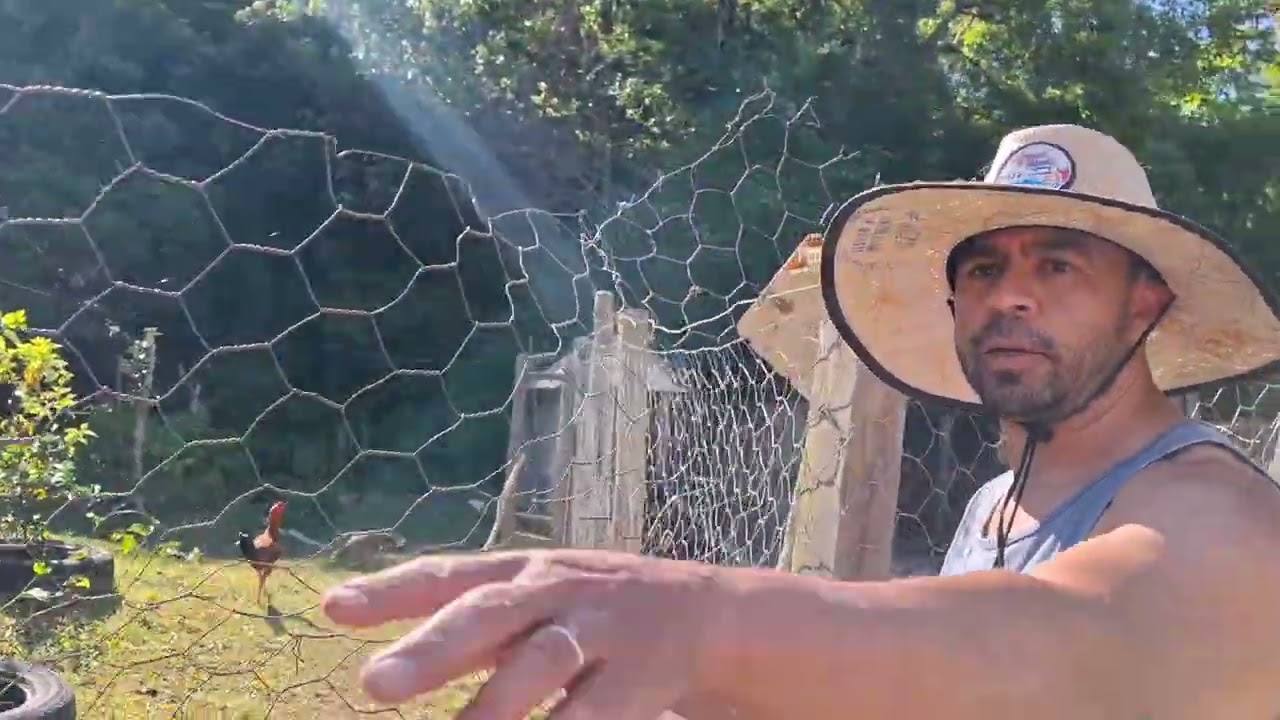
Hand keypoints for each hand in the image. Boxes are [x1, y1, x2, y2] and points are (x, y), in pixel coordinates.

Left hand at [321, 548, 734, 718]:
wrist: (701, 613)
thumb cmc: (585, 606)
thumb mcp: (527, 594)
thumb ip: (455, 610)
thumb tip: (348, 610)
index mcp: (519, 570)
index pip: (447, 575)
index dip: (391, 590)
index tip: (334, 608)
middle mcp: (555, 591)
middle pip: (490, 613)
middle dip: (433, 647)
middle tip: (375, 683)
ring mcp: (600, 632)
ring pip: (544, 661)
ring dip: (496, 704)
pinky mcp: (637, 679)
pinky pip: (593, 713)